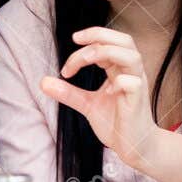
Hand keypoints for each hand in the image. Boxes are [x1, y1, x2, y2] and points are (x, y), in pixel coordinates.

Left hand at [39, 27, 160, 170]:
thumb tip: (43, 82)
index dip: (87, 42)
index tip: (67, 63)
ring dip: (106, 52)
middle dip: (99, 34)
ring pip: (132, 55)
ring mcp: (137, 84)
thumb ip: (68, 92)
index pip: (107, 43)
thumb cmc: (115, 122)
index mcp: (119, 69)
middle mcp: (130, 72)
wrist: (133, 146)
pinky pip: (133, 83)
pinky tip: (106, 93)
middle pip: (124, 40)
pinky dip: (119, 82)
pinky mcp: (139, 100)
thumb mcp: (87, 104)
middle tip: (76, 40)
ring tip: (86, 60)